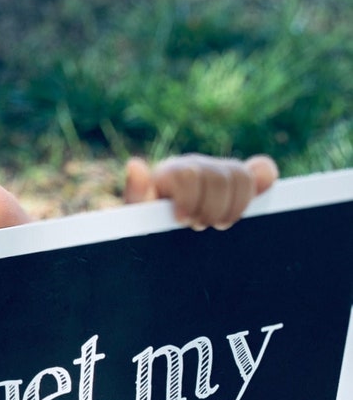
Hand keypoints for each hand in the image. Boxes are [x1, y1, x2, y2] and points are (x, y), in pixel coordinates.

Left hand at [124, 154, 277, 229]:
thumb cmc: (148, 224)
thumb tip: (136, 165)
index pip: (190, 173)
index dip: (189, 199)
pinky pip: (263, 170)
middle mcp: (197, 166)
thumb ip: (135, 193)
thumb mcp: (137, 214)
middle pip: (219, 177)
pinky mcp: (240, 183)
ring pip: (242, 176)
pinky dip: (263, 183)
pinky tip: (251, 206)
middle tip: (198, 225)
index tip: (182, 220)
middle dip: (211, 208)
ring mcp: (220, 172)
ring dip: (233, 206)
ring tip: (218, 223)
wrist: (162, 234)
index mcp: (172, 171)